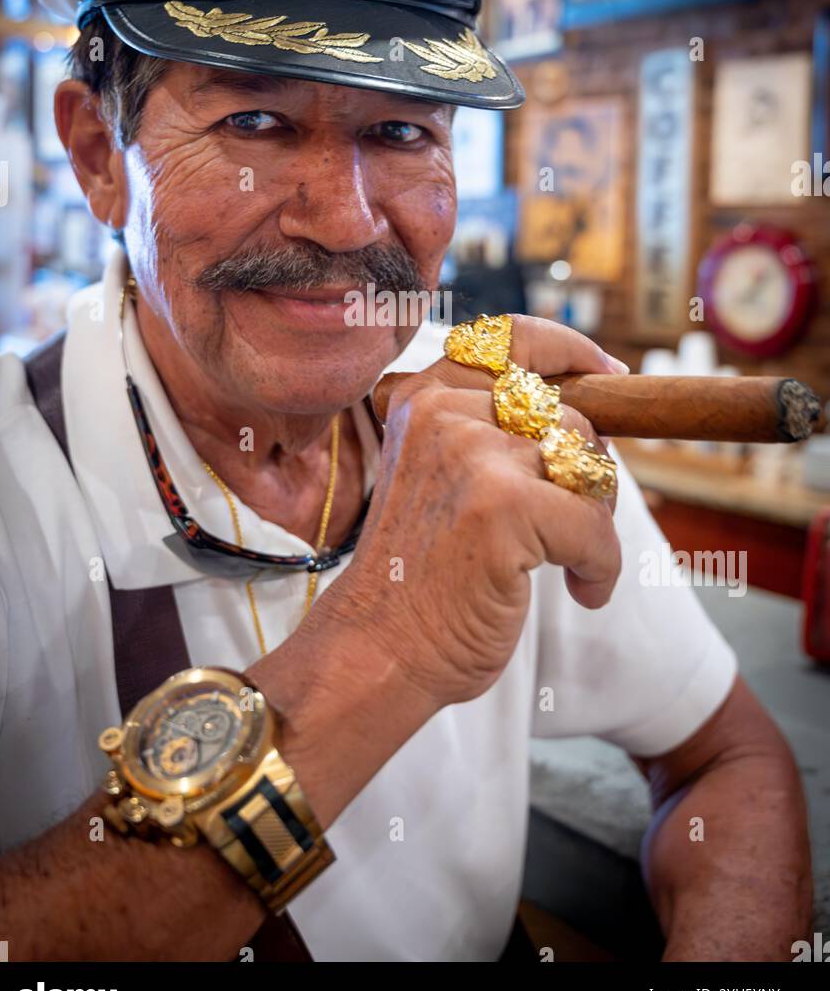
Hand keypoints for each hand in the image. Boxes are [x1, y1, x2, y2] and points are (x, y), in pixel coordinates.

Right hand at [322, 315, 622, 711]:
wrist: (379, 651)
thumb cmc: (421, 577)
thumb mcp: (442, 477)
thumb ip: (489, 433)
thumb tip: (589, 416)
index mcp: (424, 398)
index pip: (511, 339)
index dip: (572, 351)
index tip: (611, 375)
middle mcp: (445, 412)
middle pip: (569, 417)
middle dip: (589, 475)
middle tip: (577, 528)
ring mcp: (474, 455)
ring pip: (587, 467)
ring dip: (596, 523)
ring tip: (573, 563)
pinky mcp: (504, 506)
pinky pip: (594, 526)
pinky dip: (602, 566)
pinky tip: (582, 591)